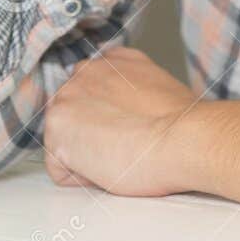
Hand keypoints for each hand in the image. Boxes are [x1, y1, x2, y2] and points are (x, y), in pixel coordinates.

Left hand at [43, 46, 202, 196]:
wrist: (182, 139)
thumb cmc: (181, 127)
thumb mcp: (159, 89)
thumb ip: (131, 91)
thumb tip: (128, 113)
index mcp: (113, 62)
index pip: (93, 94)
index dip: (108, 120)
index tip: (129, 131)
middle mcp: (86, 71)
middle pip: (75, 117)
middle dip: (93, 136)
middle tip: (126, 146)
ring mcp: (66, 97)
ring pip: (65, 142)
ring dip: (86, 156)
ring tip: (119, 155)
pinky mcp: (57, 127)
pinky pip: (59, 169)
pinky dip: (81, 178)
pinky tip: (108, 167)